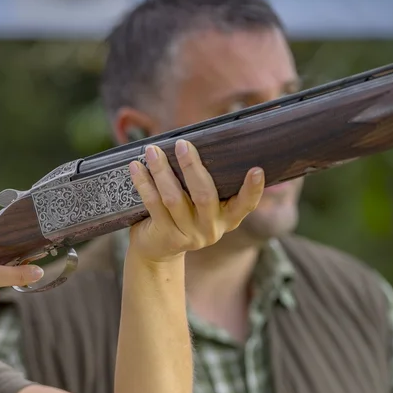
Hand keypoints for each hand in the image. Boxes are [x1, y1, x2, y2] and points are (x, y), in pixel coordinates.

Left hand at [126, 139, 264, 262]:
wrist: (157, 250)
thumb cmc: (183, 215)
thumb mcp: (200, 205)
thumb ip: (205, 182)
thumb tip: (192, 142)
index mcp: (228, 218)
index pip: (246, 205)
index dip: (253, 189)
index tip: (257, 169)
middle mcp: (212, 229)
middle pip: (204, 196)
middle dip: (192, 167)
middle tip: (182, 144)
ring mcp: (189, 235)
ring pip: (174, 199)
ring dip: (162, 171)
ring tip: (152, 150)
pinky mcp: (166, 236)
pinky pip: (153, 205)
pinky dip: (144, 183)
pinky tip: (136, 167)